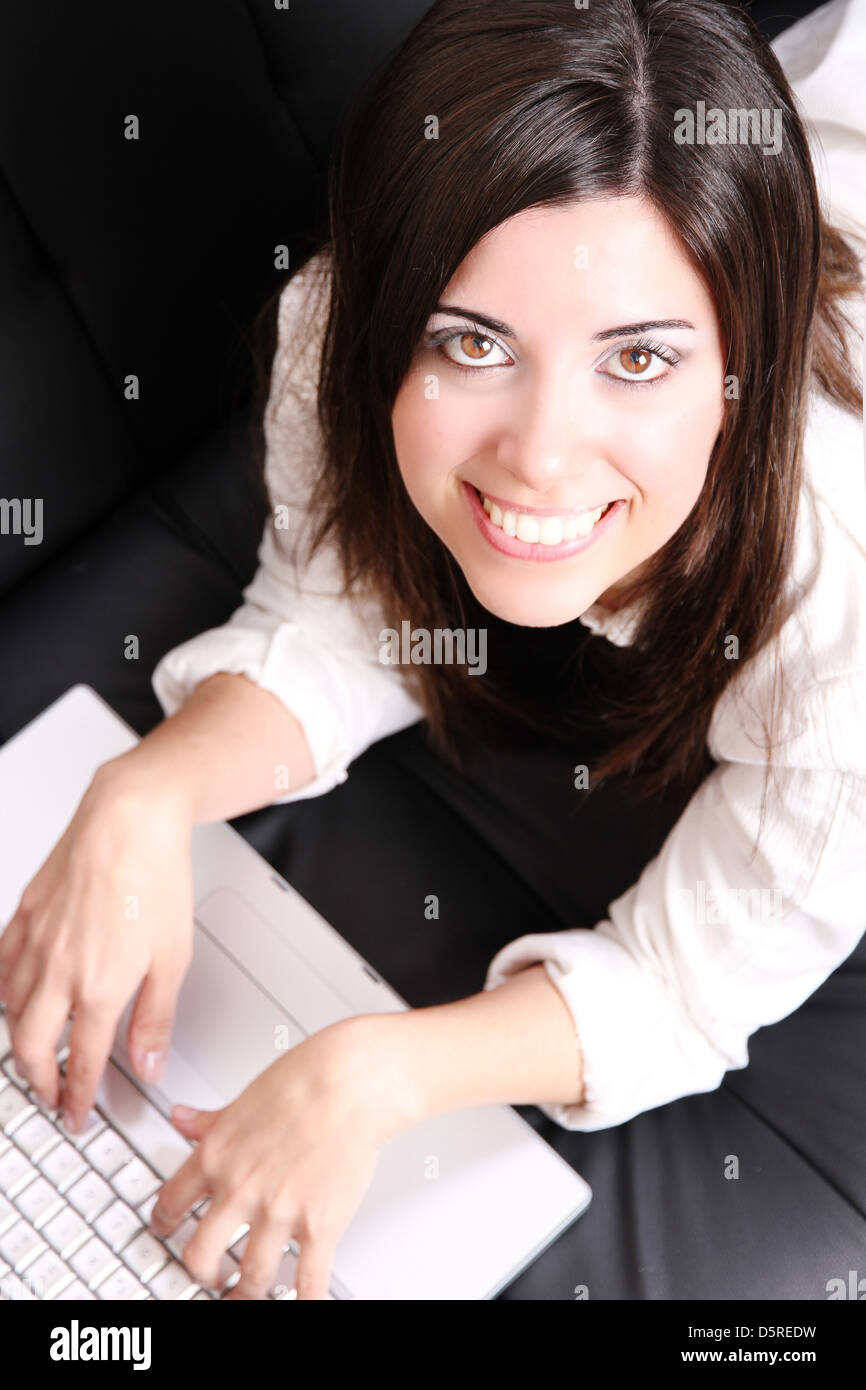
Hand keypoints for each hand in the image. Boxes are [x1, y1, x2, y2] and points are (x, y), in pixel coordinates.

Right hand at [0, 757, 195, 1128]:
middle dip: (41, 1082)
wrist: (129, 819)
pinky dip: (3, 994)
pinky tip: (13, 998)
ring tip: (36, 1053)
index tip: (78, 1113)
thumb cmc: (155, 877)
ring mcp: (35, 943)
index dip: (80, 1096)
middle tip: (52, 1095)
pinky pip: (0, 969)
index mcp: (99, 988)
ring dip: (21, 1040)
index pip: (83, 1062)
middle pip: (33, 1049)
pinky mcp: (24, 916)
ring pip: (10, 1011)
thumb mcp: (174, 958)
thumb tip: (150, 1063)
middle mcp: (58, 971)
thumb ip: (156, 1018)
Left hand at [149, 1016, 416, 1300]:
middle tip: (209, 1276)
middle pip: (200, 1256)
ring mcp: (279, 1213)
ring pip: (250, 1278)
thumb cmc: (304, 1080)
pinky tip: (301, 1303)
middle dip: (202, 1273)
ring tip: (249, 1293)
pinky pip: (307, 1281)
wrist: (350, 1082)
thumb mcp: (243, 1098)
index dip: (163, 1223)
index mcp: (216, 1157)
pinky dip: (304, 1301)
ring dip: (247, 1293)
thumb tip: (183, 1118)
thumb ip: (209, 1120)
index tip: (166, 1230)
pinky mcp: (319, 1225)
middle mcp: (240, 1191)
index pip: (171, 1202)